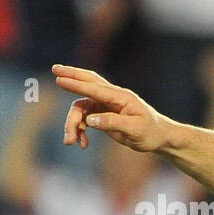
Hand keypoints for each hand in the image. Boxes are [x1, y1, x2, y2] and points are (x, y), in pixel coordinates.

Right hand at [51, 64, 172, 151]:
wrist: (158, 138)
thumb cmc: (150, 132)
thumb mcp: (134, 130)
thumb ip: (112, 123)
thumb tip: (90, 120)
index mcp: (121, 97)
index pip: (95, 88)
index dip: (77, 84)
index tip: (60, 79)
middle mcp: (112, 98)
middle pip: (88, 82)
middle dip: (71, 77)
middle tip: (55, 71)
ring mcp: (106, 105)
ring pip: (81, 107)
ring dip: (73, 123)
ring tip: (70, 141)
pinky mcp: (102, 114)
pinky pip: (84, 119)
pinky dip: (80, 130)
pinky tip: (82, 144)